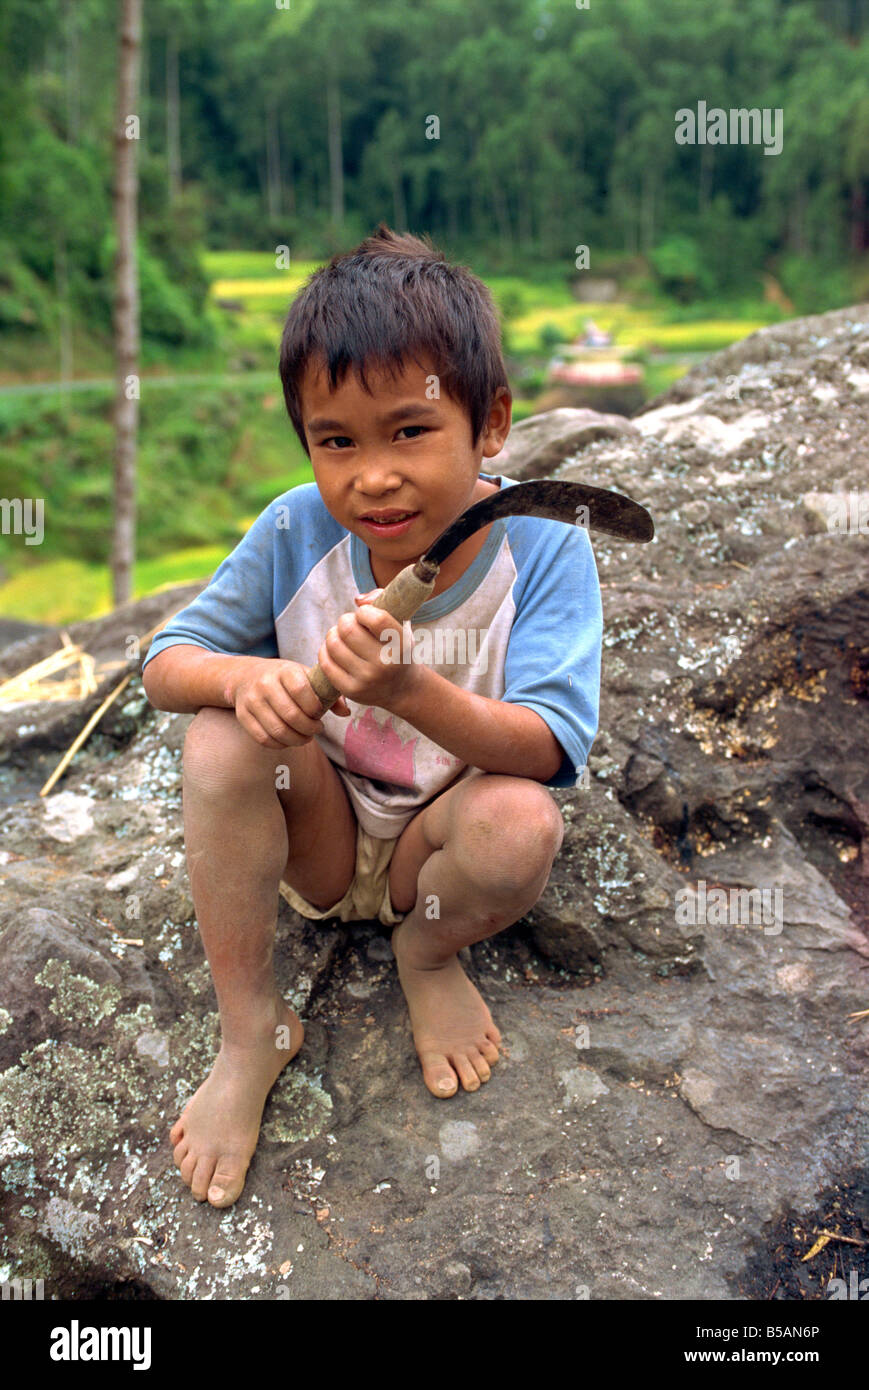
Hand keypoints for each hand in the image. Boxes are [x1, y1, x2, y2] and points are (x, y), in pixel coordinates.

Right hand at [227, 656, 350, 748]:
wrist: (246, 676)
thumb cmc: (284, 678)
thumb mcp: (304, 676)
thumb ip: (327, 692)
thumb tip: (345, 712)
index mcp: (284, 671)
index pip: (302, 691)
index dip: (315, 708)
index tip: (320, 714)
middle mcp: (265, 684)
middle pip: (291, 716)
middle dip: (310, 729)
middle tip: (317, 730)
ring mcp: (252, 701)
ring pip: (278, 731)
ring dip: (297, 740)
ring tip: (306, 737)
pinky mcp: (243, 716)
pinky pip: (264, 739)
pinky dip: (280, 744)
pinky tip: (289, 739)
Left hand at [316, 589, 421, 710]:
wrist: (402, 688)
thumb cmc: (396, 648)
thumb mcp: (399, 624)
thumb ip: (381, 601)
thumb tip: (358, 601)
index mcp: (401, 645)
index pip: (376, 618)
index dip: (364, 612)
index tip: (365, 615)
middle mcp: (385, 664)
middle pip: (348, 629)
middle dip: (345, 621)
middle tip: (350, 625)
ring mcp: (367, 679)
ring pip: (333, 644)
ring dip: (333, 634)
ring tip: (342, 637)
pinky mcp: (351, 690)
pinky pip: (326, 663)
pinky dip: (326, 651)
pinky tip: (335, 650)